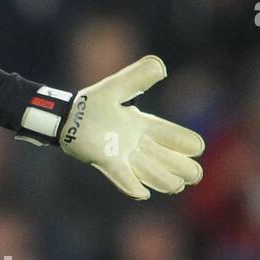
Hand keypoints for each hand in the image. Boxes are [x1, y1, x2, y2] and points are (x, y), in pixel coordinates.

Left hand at [59, 55, 204, 199]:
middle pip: (175, 163)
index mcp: (145, 126)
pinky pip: (125, 180)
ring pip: (156, 176)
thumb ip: (136, 77)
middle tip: (188, 174)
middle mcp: (139, 144)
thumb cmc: (90, 104)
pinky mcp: (107, 163)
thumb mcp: (116, 87)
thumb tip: (161, 66)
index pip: (178, 138)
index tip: (194, 147)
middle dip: (187, 170)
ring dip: (166, 181)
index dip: (189, 144)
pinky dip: (134, 188)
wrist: (65, 117)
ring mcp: (125, 156)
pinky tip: (141, 192)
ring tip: (173, 183)